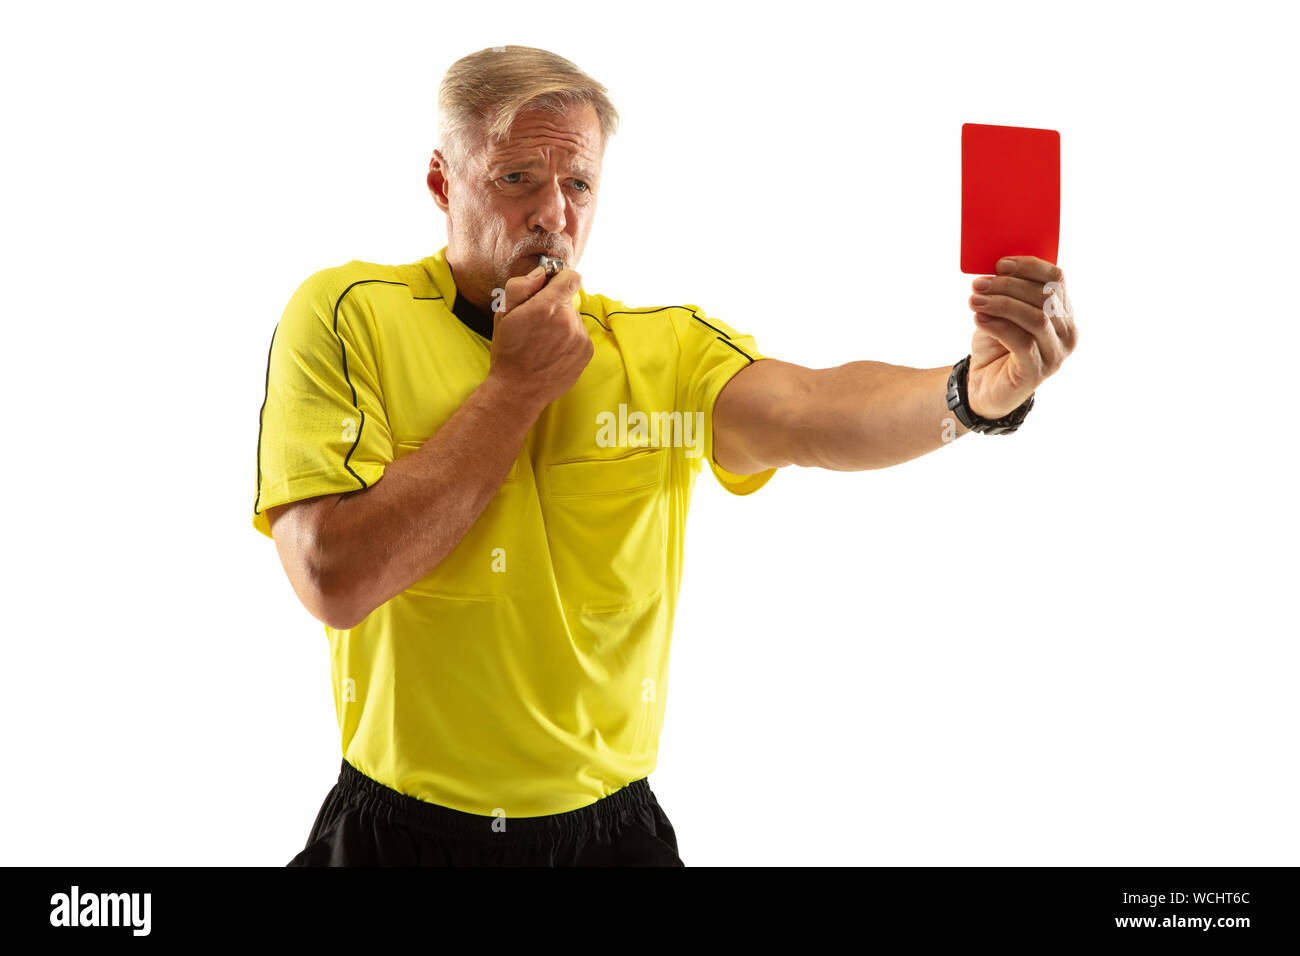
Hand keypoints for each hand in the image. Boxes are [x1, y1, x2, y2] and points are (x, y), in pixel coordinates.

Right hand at [487, 264, 593, 411]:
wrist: (519, 390)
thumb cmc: (509, 351)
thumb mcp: (504, 313)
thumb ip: (521, 286)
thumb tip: (542, 273)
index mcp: (548, 306)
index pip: (571, 277)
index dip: (558, 279)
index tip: (549, 288)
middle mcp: (569, 320)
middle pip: (568, 300)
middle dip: (554, 305)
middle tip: (535, 324)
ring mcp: (581, 337)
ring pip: (573, 318)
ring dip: (561, 324)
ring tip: (543, 342)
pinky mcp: (587, 352)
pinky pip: (579, 335)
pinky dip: (568, 340)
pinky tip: (552, 352)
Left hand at [966, 256, 1078, 418]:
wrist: (983, 386)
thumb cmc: (996, 345)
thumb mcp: (1002, 313)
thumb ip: (1007, 292)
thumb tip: (996, 268)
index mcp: (1063, 313)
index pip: (1056, 280)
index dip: (1030, 267)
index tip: (1000, 264)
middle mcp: (1066, 333)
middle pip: (1044, 296)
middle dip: (1008, 286)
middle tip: (979, 283)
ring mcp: (1054, 355)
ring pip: (1035, 317)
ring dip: (1001, 304)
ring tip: (974, 300)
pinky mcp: (1036, 372)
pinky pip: (1022, 342)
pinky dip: (998, 327)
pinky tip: (979, 319)